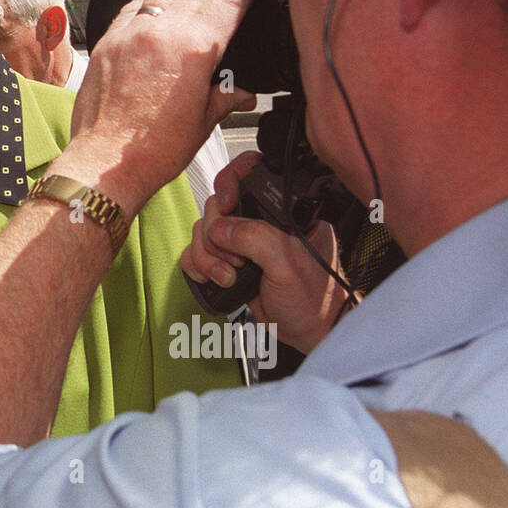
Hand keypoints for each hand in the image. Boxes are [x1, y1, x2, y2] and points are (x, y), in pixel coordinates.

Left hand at [56, 0, 256, 214]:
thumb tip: (241, 93)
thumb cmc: (152, 150)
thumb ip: (225, 98)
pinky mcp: (109, 40)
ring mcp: (132, 33)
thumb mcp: (202, 123)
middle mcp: (162, 33)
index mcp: (194, 51)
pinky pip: (135, 2)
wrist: (105, 162)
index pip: (227, 3)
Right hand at [180, 151, 346, 353]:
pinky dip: (197, 266)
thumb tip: (220, 228)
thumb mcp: (289, 265)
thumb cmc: (312, 300)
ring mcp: (240, 241)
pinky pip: (195, 252)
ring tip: (230, 277)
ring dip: (207, 257)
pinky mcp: (226, 260)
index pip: (248, 175)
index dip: (228, 183)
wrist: (307, 333)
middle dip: (216, 238)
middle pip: (215, 207)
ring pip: (202, 231)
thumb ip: (256, 239)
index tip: (226, 207)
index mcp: (281, 211)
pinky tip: (216, 280)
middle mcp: (259, 221)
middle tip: (237, 261)